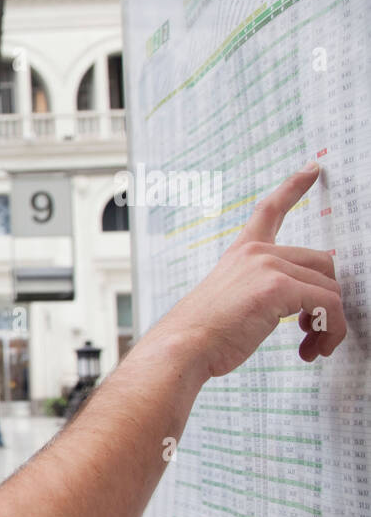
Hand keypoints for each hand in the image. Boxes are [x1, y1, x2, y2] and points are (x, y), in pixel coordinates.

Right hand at [152, 163, 345, 380]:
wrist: (184, 347)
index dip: (294, 186)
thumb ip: (263, 291)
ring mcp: (268, 266)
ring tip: (313, 346)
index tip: (312, 168)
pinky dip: (332, 331)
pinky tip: (315, 349)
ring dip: (331, 322)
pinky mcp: (279, 287)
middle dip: (328, 299)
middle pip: (322, 263)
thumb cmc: (204, 334)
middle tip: (312, 331)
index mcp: (242, 254)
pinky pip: (329, 306)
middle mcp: (257, 253)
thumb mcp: (232, 302)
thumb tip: (303, 308)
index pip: (270, 210)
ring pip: (330, 289)